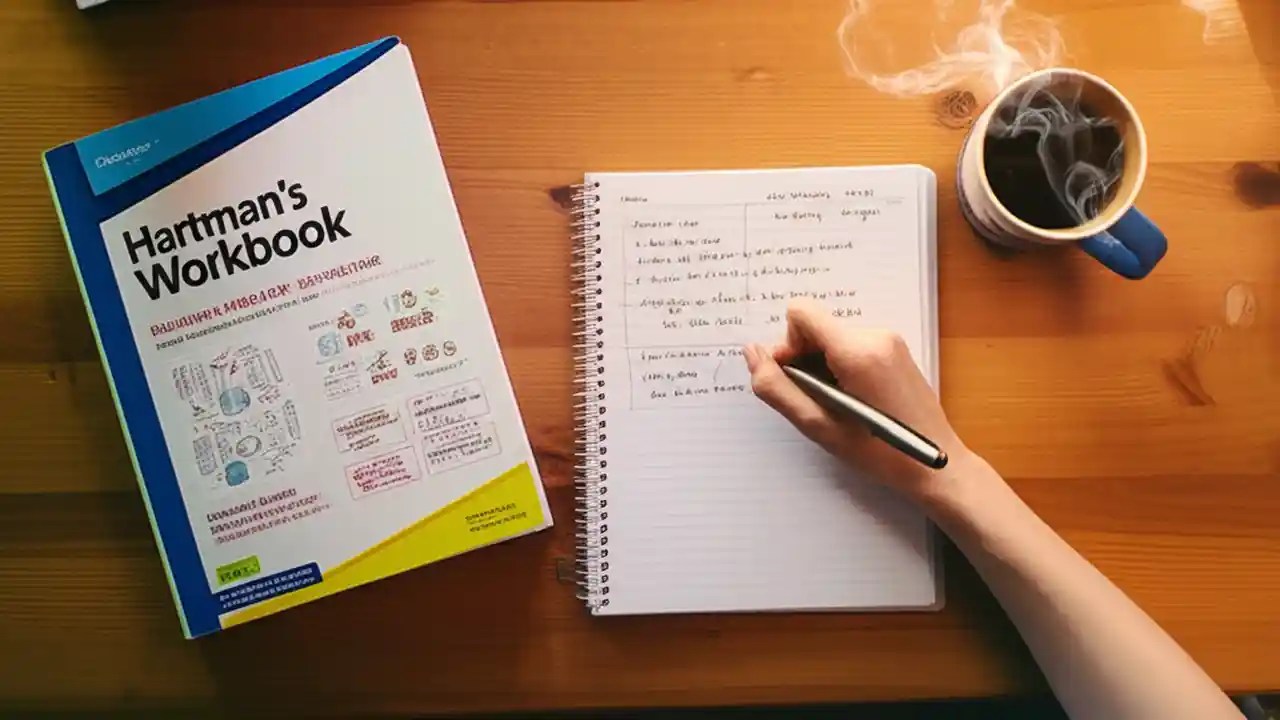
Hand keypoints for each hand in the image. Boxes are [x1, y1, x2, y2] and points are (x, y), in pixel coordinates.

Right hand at [743, 298, 968, 502]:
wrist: (937, 466)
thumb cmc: (880, 453)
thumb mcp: (818, 426)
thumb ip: (777, 388)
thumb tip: (752, 353)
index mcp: (857, 350)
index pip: (801, 312)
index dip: (787, 344)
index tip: (796, 380)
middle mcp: (875, 335)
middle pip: (816, 327)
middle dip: (805, 360)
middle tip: (818, 401)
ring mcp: (889, 341)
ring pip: (831, 337)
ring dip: (823, 366)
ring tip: (839, 404)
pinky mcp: (896, 350)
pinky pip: (851, 345)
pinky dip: (841, 367)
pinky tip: (853, 399)